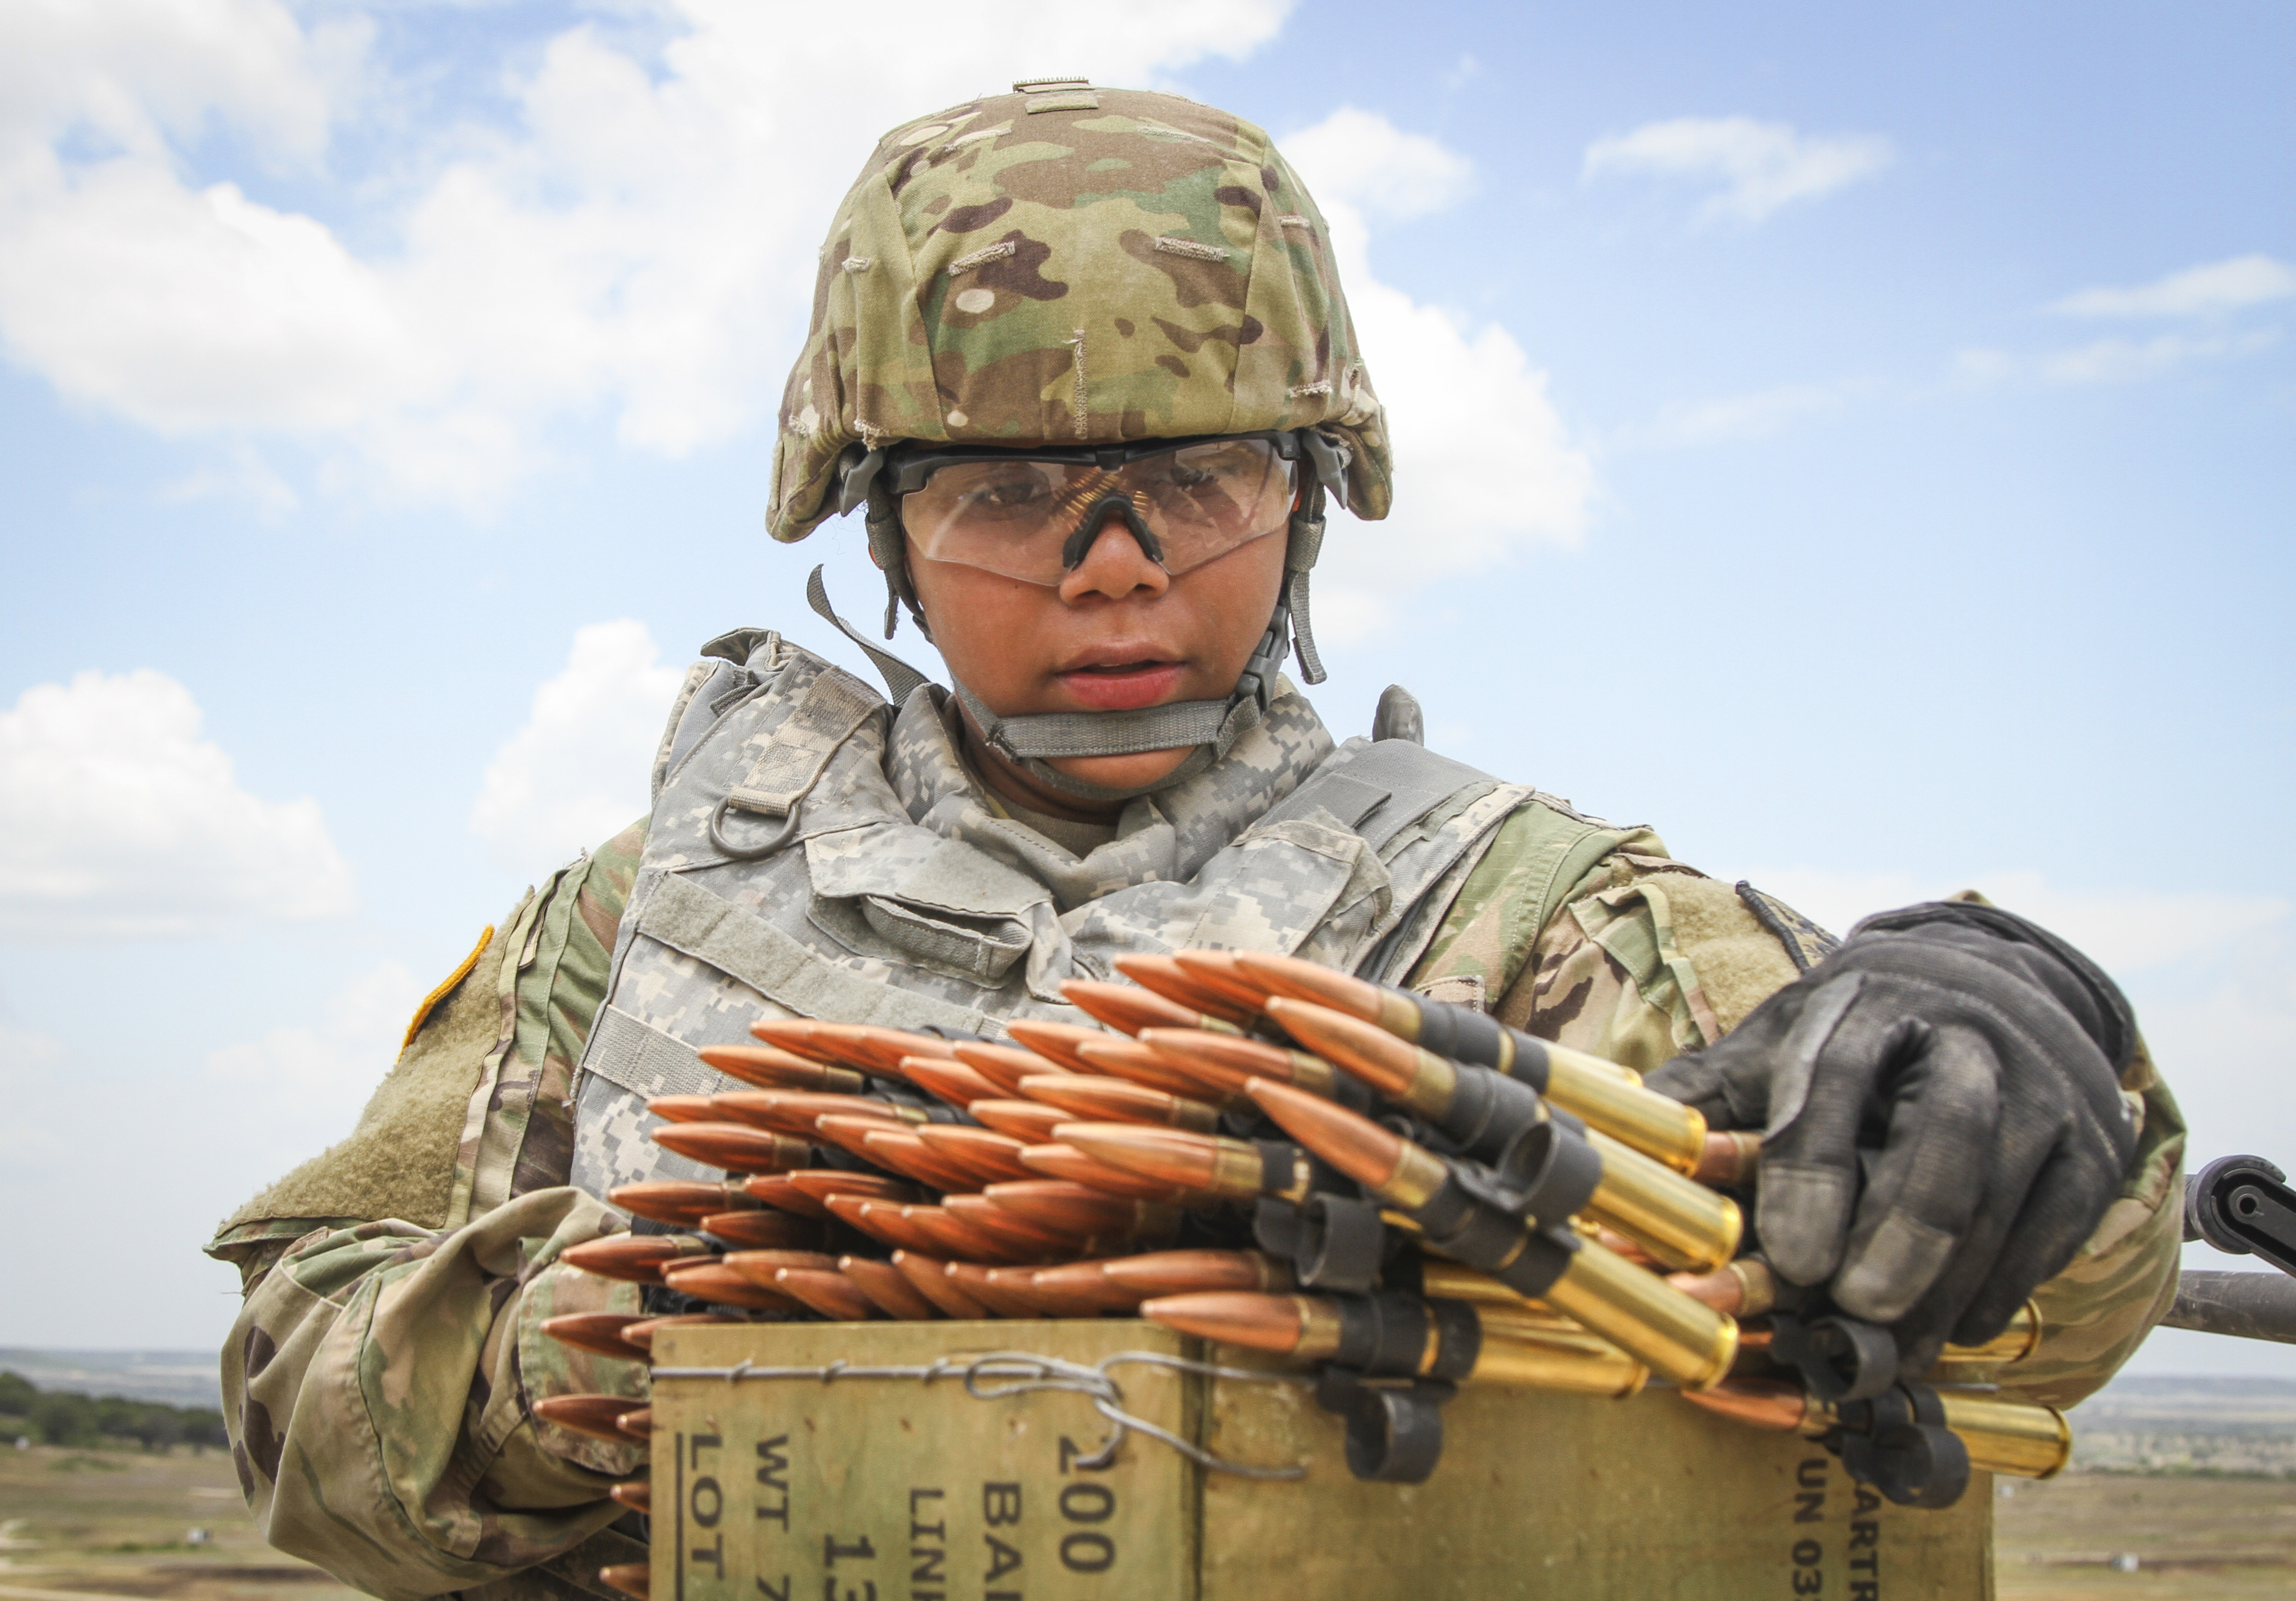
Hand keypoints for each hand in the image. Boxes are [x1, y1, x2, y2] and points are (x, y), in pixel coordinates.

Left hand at [1645, 901, 2138, 1367]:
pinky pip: (2054, 1230)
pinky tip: (1951, 1329)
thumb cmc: (1854, 1033)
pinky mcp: (2094, 1146)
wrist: (1985, 984)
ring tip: (1888, 1352)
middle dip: (1898, 1229)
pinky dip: (2001, 1287)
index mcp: (1865, 1006)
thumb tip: (1609, 1162)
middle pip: (1942, 1134)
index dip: (1814, 1174)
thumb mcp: (1773, 1044)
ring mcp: (2043, 1090)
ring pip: (2001, 1194)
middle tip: (1851, 1306)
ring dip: (1943, 1284)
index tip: (1794, 1257)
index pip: (1837, 1083)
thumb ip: (1700, 1102)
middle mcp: (1965, 1039)